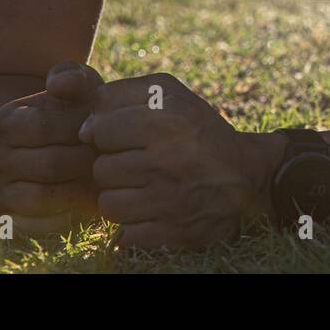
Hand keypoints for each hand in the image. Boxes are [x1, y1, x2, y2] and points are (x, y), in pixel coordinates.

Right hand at [0, 61, 102, 237]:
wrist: (58, 146)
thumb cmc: (72, 110)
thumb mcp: (74, 86)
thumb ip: (70, 77)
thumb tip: (59, 86)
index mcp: (2, 124)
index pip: (46, 127)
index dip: (82, 126)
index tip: (106, 125)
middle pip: (52, 164)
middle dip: (89, 158)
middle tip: (116, 154)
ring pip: (49, 196)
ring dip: (84, 186)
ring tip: (107, 173)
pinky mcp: (15, 221)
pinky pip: (47, 223)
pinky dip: (73, 211)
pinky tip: (93, 195)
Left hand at [79, 73, 278, 249]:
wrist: (245, 174)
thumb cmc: (196, 130)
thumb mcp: (169, 95)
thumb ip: (121, 94)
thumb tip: (84, 130)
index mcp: (169, 121)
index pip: (101, 130)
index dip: (109, 133)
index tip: (127, 136)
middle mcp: (170, 160)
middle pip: (101, 170)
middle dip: (115, 166)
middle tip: (140, 163)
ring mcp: (172, 200)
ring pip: (109, 205)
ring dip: (122, 197)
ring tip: (145, 187)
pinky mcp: (175, 232)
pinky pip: (126, 234)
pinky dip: (136, 225)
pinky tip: (154, 210)